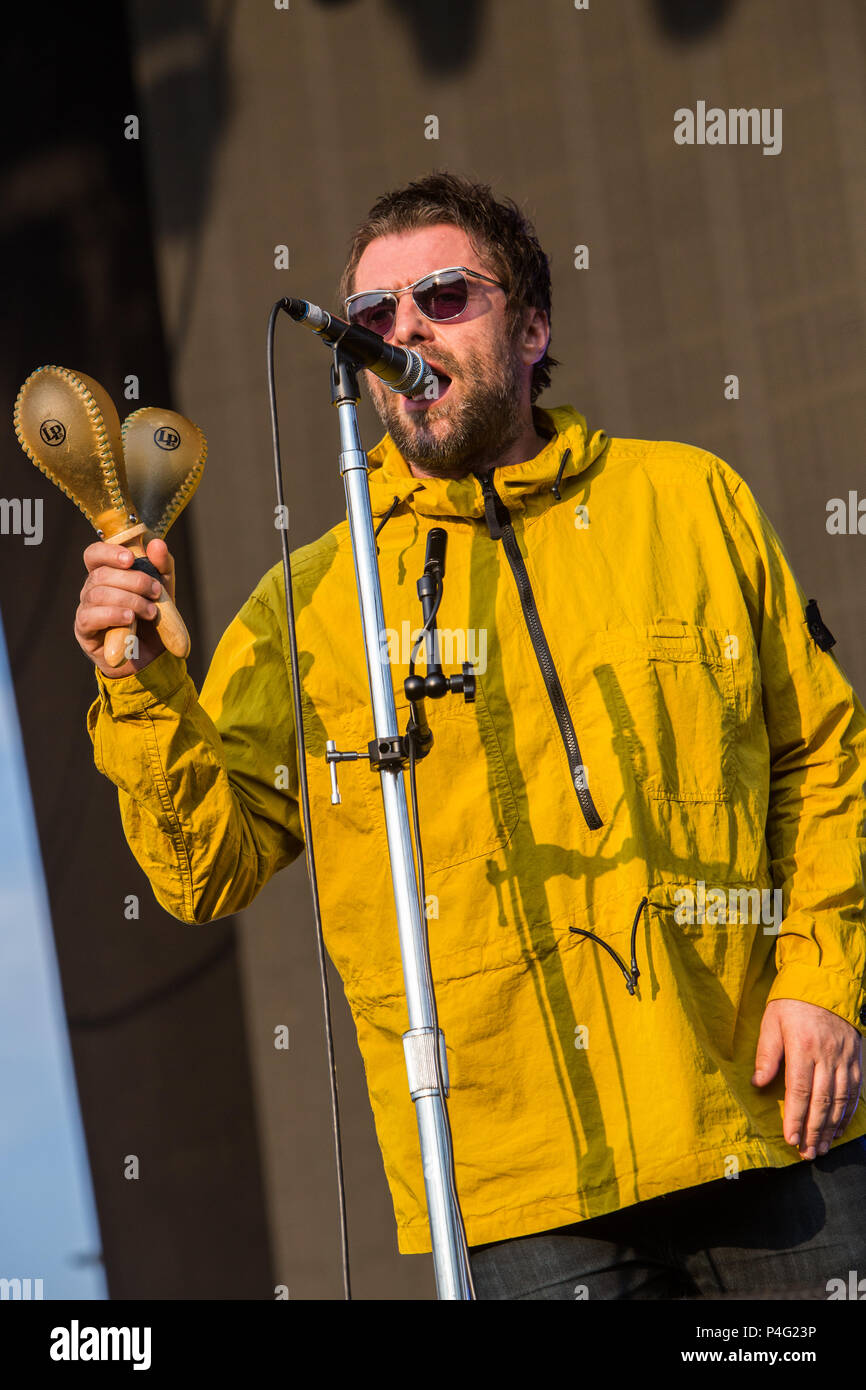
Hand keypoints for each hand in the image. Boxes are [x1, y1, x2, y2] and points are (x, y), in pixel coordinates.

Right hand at [75, 538, 175, 678]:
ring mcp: (85, 609)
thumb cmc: (152, 619)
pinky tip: (130, 619)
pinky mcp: (84, 630)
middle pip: (102, 574)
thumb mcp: (163, 591)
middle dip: (134, 581)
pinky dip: (113, 614)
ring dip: (130, 600)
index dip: (108, 552)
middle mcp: (91, 589)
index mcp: (107, 575)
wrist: (152, 657)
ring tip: (151, 612)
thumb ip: (162, 567)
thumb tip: (156, 543)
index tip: (130, 558)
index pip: (94, 554)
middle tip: (155, 592)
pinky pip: (91, 616)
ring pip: (98, 594)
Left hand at [751, 998, 861, 1158]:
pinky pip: (855, 1091)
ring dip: (831, 1127)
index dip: (796, 1117)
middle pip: (821, 1100)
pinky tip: (840, 1128)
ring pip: (840, 1099)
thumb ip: (766, 1054)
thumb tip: (758, 1083)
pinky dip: (848, 1112)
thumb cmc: (790, 1002)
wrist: (823, 980)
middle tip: (807, 1153)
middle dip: (814, 1130)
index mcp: (803, 1046)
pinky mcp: (856, 1057)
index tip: (791, 1138)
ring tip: (822, 1148)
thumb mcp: (770, 1021)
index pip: (799, 1090)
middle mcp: (827, 1054)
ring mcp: (844, 1057)